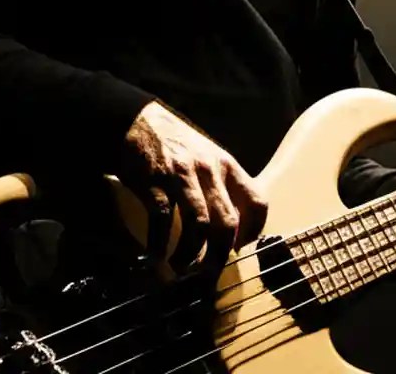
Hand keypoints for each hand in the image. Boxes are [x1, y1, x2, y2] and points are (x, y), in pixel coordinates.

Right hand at [121, 100, 268, 272]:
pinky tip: (156, 256)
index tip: (239, 249)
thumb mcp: (208, 157)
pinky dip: (160, 243)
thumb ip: (222, 186)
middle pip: (228, 222)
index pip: (257, 201)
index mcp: (228, 165)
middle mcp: (209, 170)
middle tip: (209, 275)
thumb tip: (232, 227)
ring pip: (198, 225)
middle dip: (220, 256)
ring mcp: (182, 175)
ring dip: (190, 255)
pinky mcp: (154, 181)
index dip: (253, 231)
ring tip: (181, 270)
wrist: (138, 121)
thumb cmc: (175, 144)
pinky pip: (163, 219)